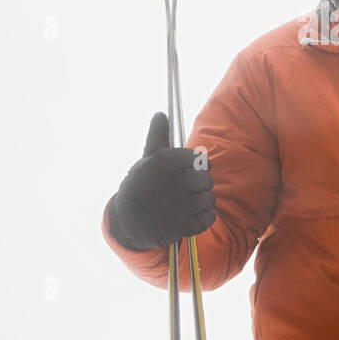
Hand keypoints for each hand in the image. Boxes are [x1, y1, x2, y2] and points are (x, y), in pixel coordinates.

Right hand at [110, 113, 215, 250]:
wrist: (128, 221)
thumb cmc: (139, 186)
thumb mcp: (147, 158)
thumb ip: (158, 136)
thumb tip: (161, 114)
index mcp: (167, 163)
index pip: (199, 158)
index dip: (198, 163)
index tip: (192, 167)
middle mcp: (177, 182)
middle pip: (207, 178)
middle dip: (201, 182)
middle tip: (190, 186)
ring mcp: (183, 205)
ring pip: (210, 198)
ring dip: (203, 199)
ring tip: (191, 200)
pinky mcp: (186, 226)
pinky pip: (210, 217)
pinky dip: (206, 216)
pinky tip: (194, 213)